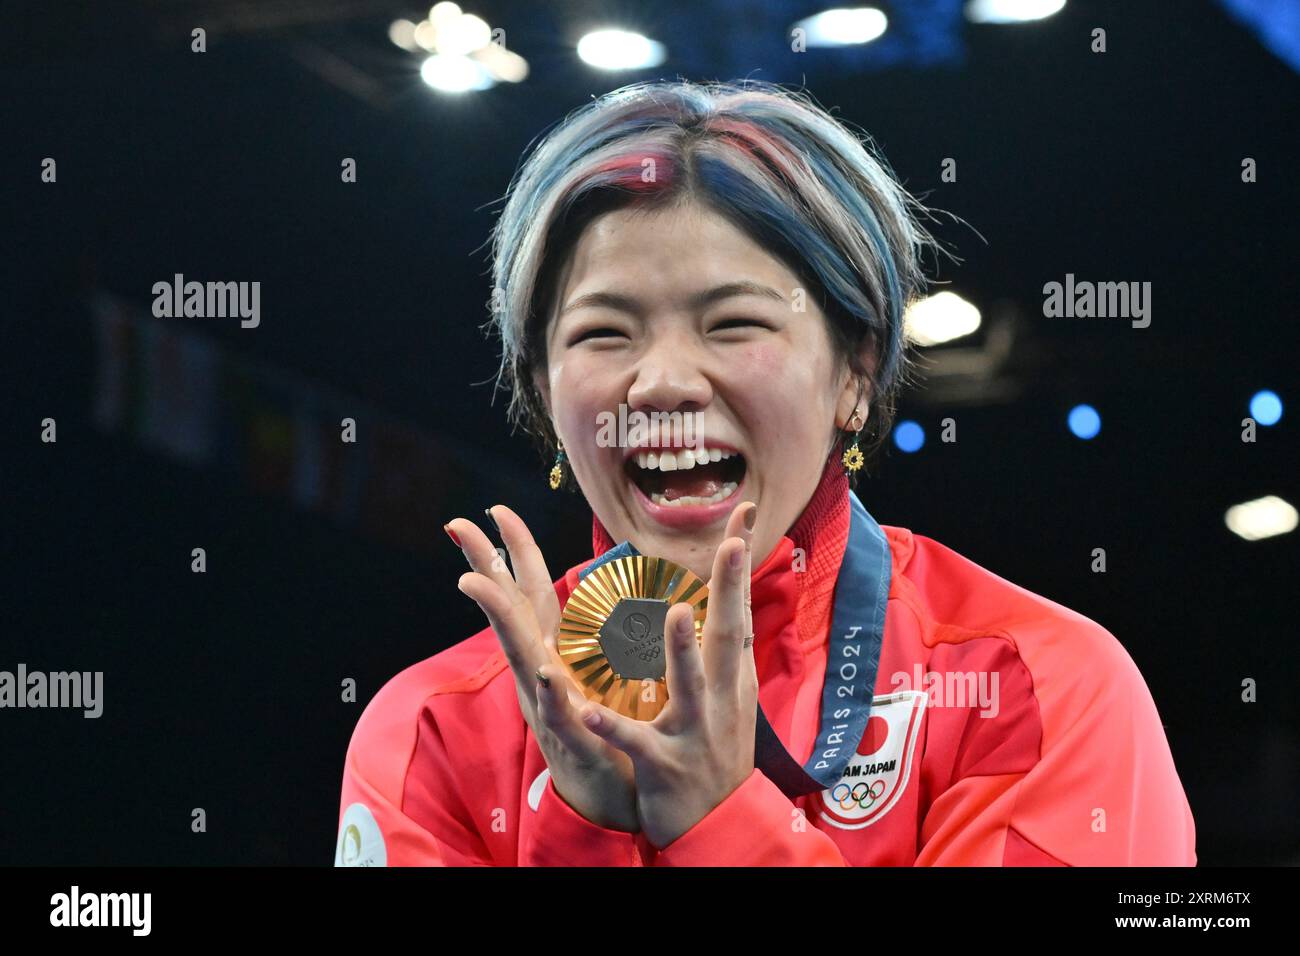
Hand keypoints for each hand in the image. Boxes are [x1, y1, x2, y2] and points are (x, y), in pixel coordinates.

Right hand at [446, 505, 638, 831]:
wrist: (608, 793)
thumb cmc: (602, 727)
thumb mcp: (590, 670)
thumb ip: (585, 632)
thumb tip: (589, 588)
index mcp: (552, 650)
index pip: (530, 590)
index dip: (514, 549)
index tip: (495, 510)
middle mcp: (540, 672)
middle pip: (510, 610)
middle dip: (483, 566)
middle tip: (457, 526)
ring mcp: (549, 705)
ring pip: (520, 655)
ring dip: (499, 619)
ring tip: (476, 583)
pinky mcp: (572, 738)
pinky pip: (558, 714)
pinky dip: (551, 694)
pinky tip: (545, 674)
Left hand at [577, 501, 758, 848]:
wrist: (721, 826)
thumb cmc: (717, 753)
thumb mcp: (730, 699)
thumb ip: (723, 651)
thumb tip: (727, 600)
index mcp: (731, 678)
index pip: (738, 610)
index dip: (739, 566)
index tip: (743, 516)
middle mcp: (720, 698)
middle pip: (726, 637)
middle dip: (729, 590)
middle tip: (732, 545)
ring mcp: (695, 732)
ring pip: (690, 685)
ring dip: (683, 649)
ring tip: (677, 612)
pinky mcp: (665, 765)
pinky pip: (636, 742)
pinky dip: (613, 725)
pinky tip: (589, 709)